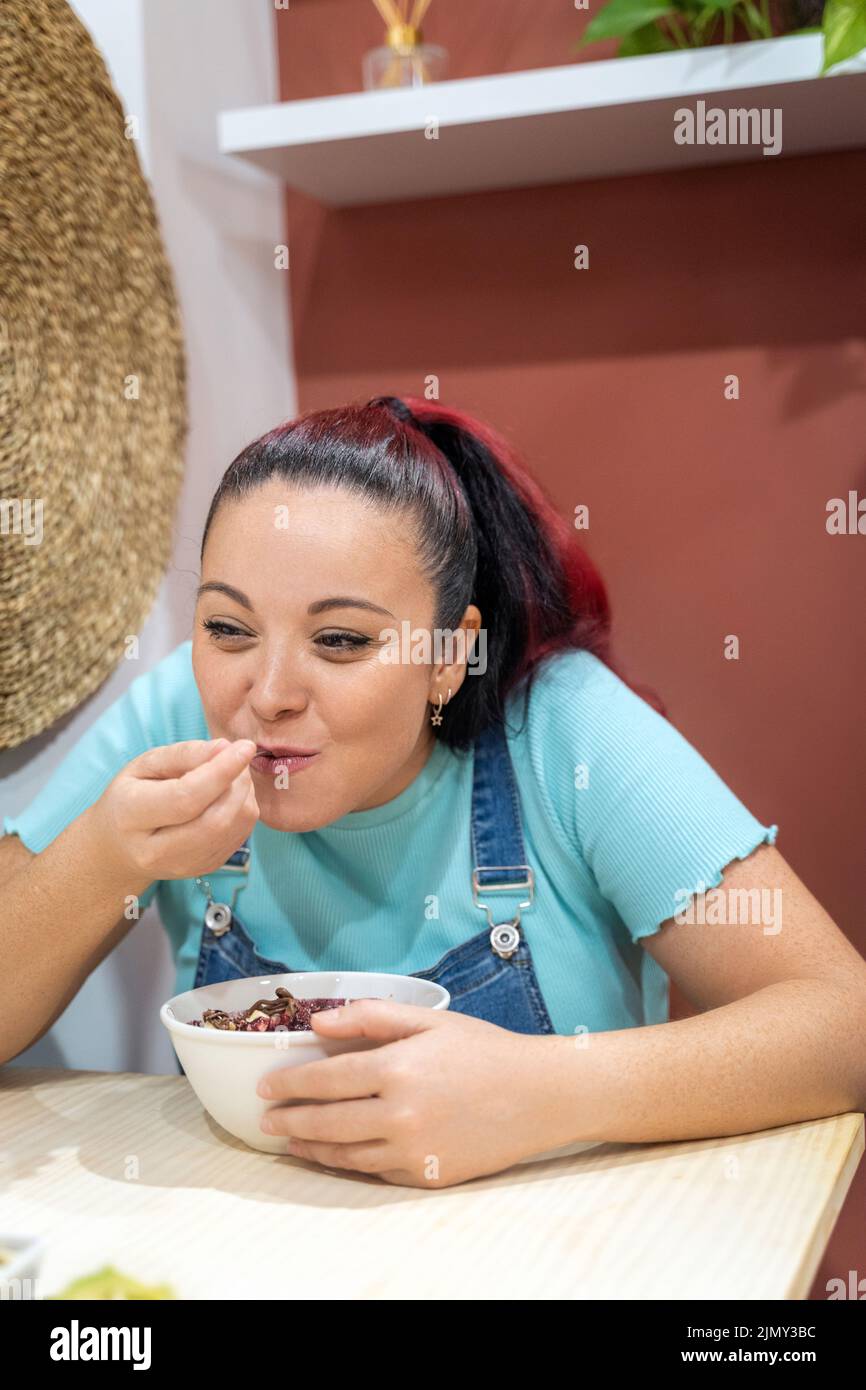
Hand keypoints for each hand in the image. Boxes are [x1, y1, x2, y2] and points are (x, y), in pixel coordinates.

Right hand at [90, 738, 259, 886]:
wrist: (119, 846)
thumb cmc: (132, 796)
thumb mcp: (146, 764)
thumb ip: (184, 754)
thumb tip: (225, 748)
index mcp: (132, 816)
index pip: (186, 797)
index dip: (221, 771)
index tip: (245, 746)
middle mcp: (157, 851)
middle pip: (216, 820)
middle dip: (238, 783)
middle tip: (240, 756)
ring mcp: (183, 866)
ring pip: (233, 829)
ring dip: (245, 795)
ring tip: (234, 774)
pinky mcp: (205, 868)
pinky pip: (239, 837)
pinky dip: (243, 810)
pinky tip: (230, 795)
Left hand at [256, 1001, 559, 1187]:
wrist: (538, 1095)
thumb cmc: (484, 1050)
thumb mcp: (430, 1020)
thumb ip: (371, 1017)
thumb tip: (319, 1022)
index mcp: (398, 1069)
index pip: (325, 1080)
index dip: (289, 1083)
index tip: (265, 1084)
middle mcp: (401, 1114)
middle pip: (326, 1121)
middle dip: (288, 1120)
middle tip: (266, 1120)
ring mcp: (413, 1150)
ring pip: (344, 1155)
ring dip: (310, 1147)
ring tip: (291, 1140)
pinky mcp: (426, 1176)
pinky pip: (374, 1172)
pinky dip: (347, 1164)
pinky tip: (334, 1154)